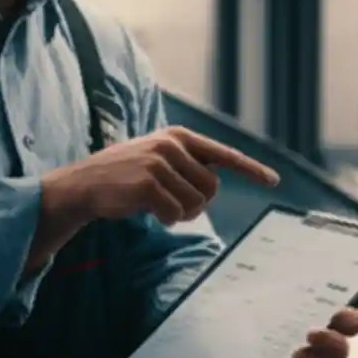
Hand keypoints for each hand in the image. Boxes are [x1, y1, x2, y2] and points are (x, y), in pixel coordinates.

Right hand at [41, 125, 279, 227]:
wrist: (84, 184)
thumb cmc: (125, 176)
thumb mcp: (157, 158)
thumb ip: (186, 164)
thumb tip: (214, 183)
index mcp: (179, 137)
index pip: (223, 154)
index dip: (251, 169)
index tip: (273, 181)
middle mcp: (171, 146)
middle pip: (212, 188)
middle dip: (197, 203)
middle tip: (172, 204)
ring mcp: (159, 163)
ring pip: (196, 203)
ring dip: (181, 213)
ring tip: (158, 205)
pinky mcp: (148, 184)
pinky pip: (175, 214)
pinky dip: (166, 220)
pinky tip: (147, 211)